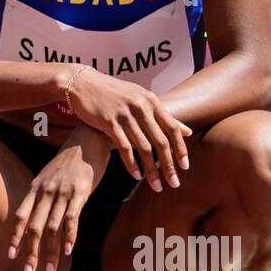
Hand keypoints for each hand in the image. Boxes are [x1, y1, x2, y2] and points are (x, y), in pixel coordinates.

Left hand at [8, 124, 110, 270]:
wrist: (88, 139)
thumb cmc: (69, 161)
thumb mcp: (49, 176)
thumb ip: (41, 195)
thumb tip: (34, 214)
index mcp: (36, 189)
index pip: (20, 216)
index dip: (15, 237)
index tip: (10, 256)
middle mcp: (46, 192)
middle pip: (34, 227)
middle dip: (30, 253)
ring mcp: (63, 192)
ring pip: (52, 227)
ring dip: (51, 252)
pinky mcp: (80, 192)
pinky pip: (72, 217)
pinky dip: (70, 235)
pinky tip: (69, 251)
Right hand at [62, 67, 191, 192]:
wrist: (83, 84)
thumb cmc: (114, 93)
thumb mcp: (141, 99)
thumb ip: (163, 116)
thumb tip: (187, 132)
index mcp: (151, 101)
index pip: (172, 128)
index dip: (181, 149)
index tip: (185, 167)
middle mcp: (140, 107)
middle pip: (160, 142)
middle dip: (169, 166)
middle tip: (175, 184)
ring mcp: (124, 114)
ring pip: (143, 148)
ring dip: (151, 170)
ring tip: (157, 186)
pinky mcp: (108, 122)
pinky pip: (124, 148)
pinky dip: (132, 164)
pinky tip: (137, 175)